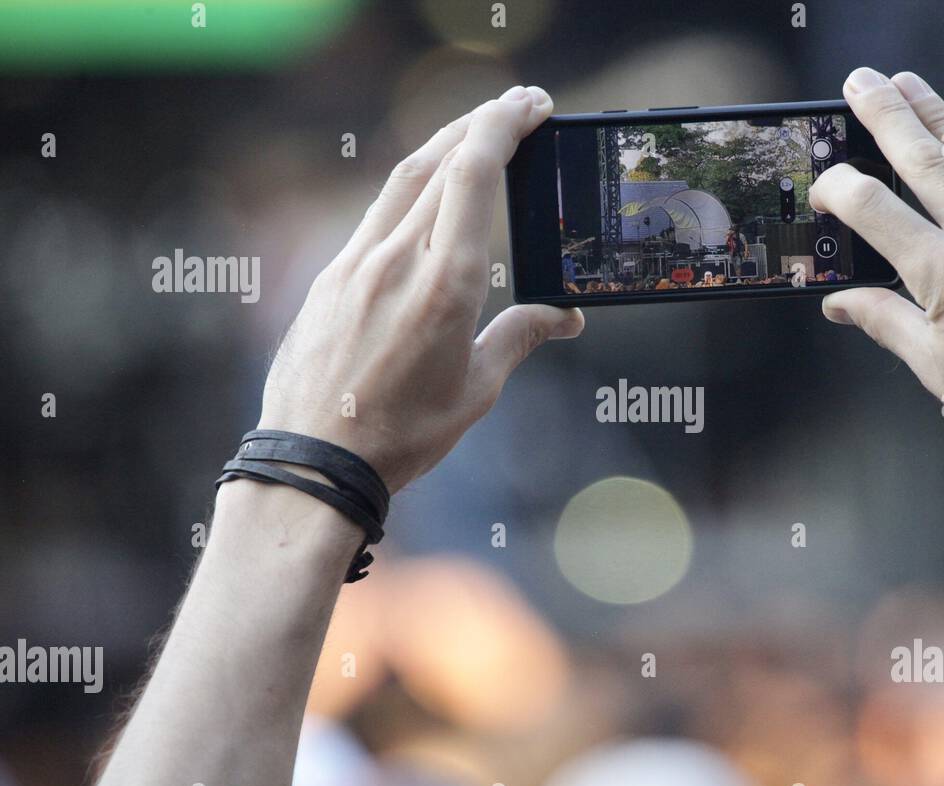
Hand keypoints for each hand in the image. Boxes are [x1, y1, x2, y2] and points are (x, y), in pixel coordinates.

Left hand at [259, 85, 582, 491]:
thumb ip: (521, 337)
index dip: (503, 127)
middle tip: (518, 104)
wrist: (315, 459)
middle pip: (439, 160)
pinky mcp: (330, 276)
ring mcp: (356, 263)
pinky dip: (410, 186)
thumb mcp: (477, 389)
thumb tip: (564, 317)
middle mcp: (396, 259)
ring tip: (475, 130)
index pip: (473, 174)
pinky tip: (425, 193)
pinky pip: (375, 213)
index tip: (532, 106)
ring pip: (402, 179)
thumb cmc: (402, 434)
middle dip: (482, 122)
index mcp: (445, 283)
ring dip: (443, 143)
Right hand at [810, 68, 943, 480]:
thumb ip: (886, 321)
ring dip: (941, 121)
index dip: (840, 189)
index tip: (825, 184)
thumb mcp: (935, 369)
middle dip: (890, 115)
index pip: (876, 209)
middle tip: (863, 80)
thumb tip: (840, 303)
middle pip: (929, 160)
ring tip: (911, 86)